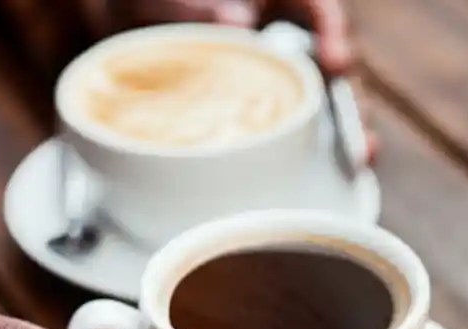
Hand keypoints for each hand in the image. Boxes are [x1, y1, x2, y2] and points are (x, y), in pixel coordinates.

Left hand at [104, 0, 377, 159]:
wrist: (108, 31)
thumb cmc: (146, 3)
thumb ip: (196, 4)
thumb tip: (235, 20)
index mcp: (273, 0)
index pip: (318, 10)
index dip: (335, 33)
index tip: (335, 62)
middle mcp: (285, 37)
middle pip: (335, 67)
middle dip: (352, 99)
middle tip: (357, 132)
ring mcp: (279, 78)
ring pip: (327, 102)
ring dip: (347, 131)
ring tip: (359, 158)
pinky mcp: (266, 112)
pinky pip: (299, 131)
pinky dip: (315, 153)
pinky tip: (335, 173)